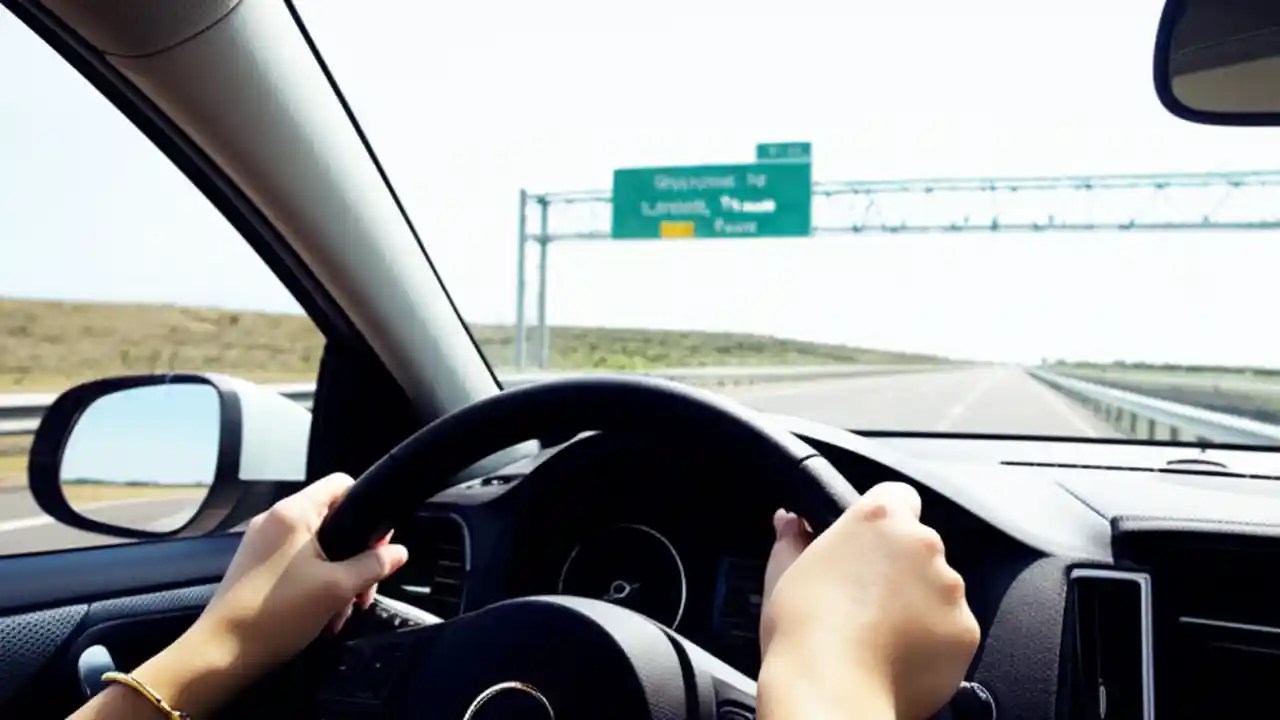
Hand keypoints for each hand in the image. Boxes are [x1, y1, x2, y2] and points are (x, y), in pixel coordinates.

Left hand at [95, 474, 407, 718]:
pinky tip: (322, 615)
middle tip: (364, 589)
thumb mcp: (338, 588)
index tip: (377, 545)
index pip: (341, 484)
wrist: (221, 654)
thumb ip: (374, 565)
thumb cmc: (277, 614)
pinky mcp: (255, 566)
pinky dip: (315, 583)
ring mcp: (262, 543)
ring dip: (337, 577)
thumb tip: (399, 552)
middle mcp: (275, 520)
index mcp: (293, 512)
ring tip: (341, 611)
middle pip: (333, 521)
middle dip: (355, 556)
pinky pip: (298, 564)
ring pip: (318, 547)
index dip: (367, 508)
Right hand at [758, 482, 979, 719]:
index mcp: (879, 518)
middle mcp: (922, 544)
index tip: (870, 546)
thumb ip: (793, 540)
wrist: (830, 691)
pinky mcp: (965, 630)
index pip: (899, 496)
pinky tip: (899, 657)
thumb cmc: (802, 630)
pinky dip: (933, 641)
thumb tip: (790, 523)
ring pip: (939, 588)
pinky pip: (951, 629)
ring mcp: (949, 588)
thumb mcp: (784, 574)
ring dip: (919, 604)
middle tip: (867, 600)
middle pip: (920, 546)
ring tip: (881, 635)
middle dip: (902, 568)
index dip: (885, 521)